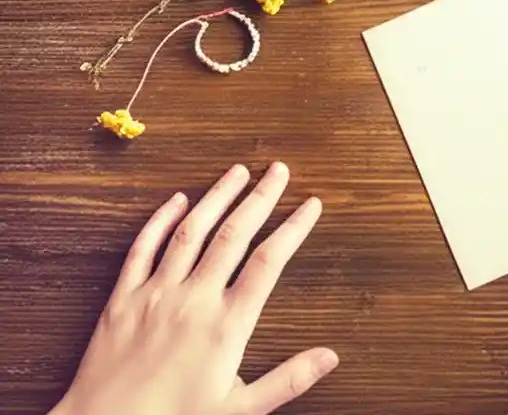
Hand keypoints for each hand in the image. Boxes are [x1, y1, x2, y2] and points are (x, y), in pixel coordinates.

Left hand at [52, 163, 332, 414]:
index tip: (311, 204)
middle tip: (279, 170)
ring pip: (191, 232)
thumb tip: (330, 356)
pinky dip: (160, 220)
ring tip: (237, 172)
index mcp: (226, 325)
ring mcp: (155, 295)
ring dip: (217, 197)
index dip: (294, 228)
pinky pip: (142, 249)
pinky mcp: (122, 299)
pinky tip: (176, 201)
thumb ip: (288, 380)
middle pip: (234, 235)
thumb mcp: (241, 409)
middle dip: (260, 198)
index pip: (269, 262)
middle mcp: (193, 300)